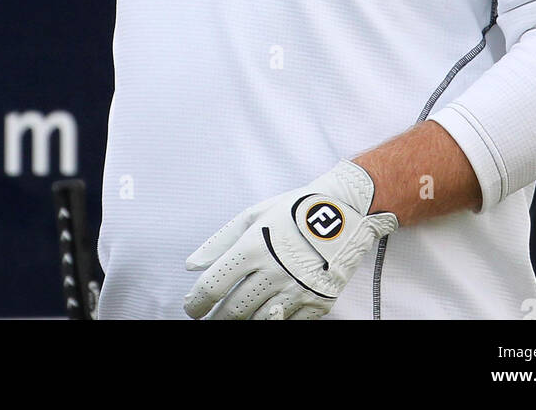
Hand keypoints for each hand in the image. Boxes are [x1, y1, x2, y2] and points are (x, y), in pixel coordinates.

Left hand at [183, 159, 397, 319]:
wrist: (344, 213)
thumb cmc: (293, 211)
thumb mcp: (253, 215)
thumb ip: (219, 241)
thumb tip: (191, 265)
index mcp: (253, 247)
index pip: (213, 286)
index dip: (196, 303)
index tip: (192, 307)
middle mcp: (273, 272)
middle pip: (233, 310)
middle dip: (216, 318)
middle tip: (210, 318)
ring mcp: (296, 291)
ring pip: (258, 322)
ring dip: (241, 322)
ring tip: (234, 318)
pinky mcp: (318, 303)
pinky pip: (287, 324)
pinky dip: (272, 321)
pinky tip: (264, 315)